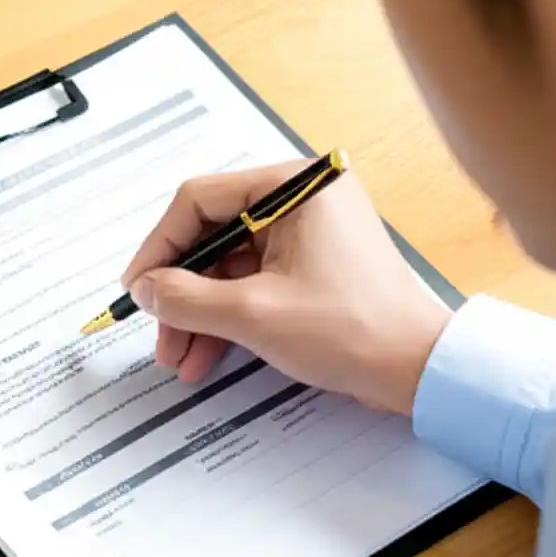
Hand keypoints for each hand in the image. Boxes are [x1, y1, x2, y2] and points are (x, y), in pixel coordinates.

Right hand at [121, 160, 450, 414]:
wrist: (418, 369)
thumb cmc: (356, 330)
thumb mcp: (254, 314)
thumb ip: (187, 298)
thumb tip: (147, 290)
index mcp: (295, 187)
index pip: (199, 200)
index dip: (160, 247)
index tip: (137, 286)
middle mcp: (304, 199)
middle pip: (214, 236)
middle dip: (182, 292)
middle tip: (159, 333)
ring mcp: (312, 233)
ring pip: (232, 266)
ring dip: (202, 312)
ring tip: (180, 357)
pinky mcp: (316, 266)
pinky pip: (257, 282)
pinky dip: (231, 317)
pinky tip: (207, 354)